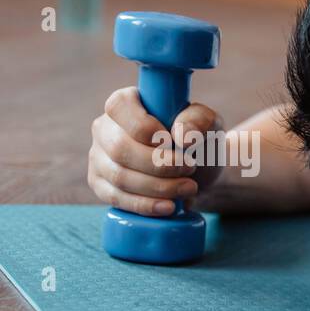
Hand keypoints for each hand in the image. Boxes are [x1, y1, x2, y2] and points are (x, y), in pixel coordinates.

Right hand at [88, 86, 224, 215]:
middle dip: (159, 165)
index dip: (146, 128)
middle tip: (190, 169)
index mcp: (125, 103)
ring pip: (119, 177)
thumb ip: (199, 119)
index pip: (119, 107)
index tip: (174, 142)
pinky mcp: (101, 184)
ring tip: (189, 187)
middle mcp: (105, 127)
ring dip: (158, 187)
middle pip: (120, 148)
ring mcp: (99, 157)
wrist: (199, 171)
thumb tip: (182, 137)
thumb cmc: (198, 140)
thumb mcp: (208, 123)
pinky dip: (145, 205)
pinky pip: (115, 198)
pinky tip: (169, 207)